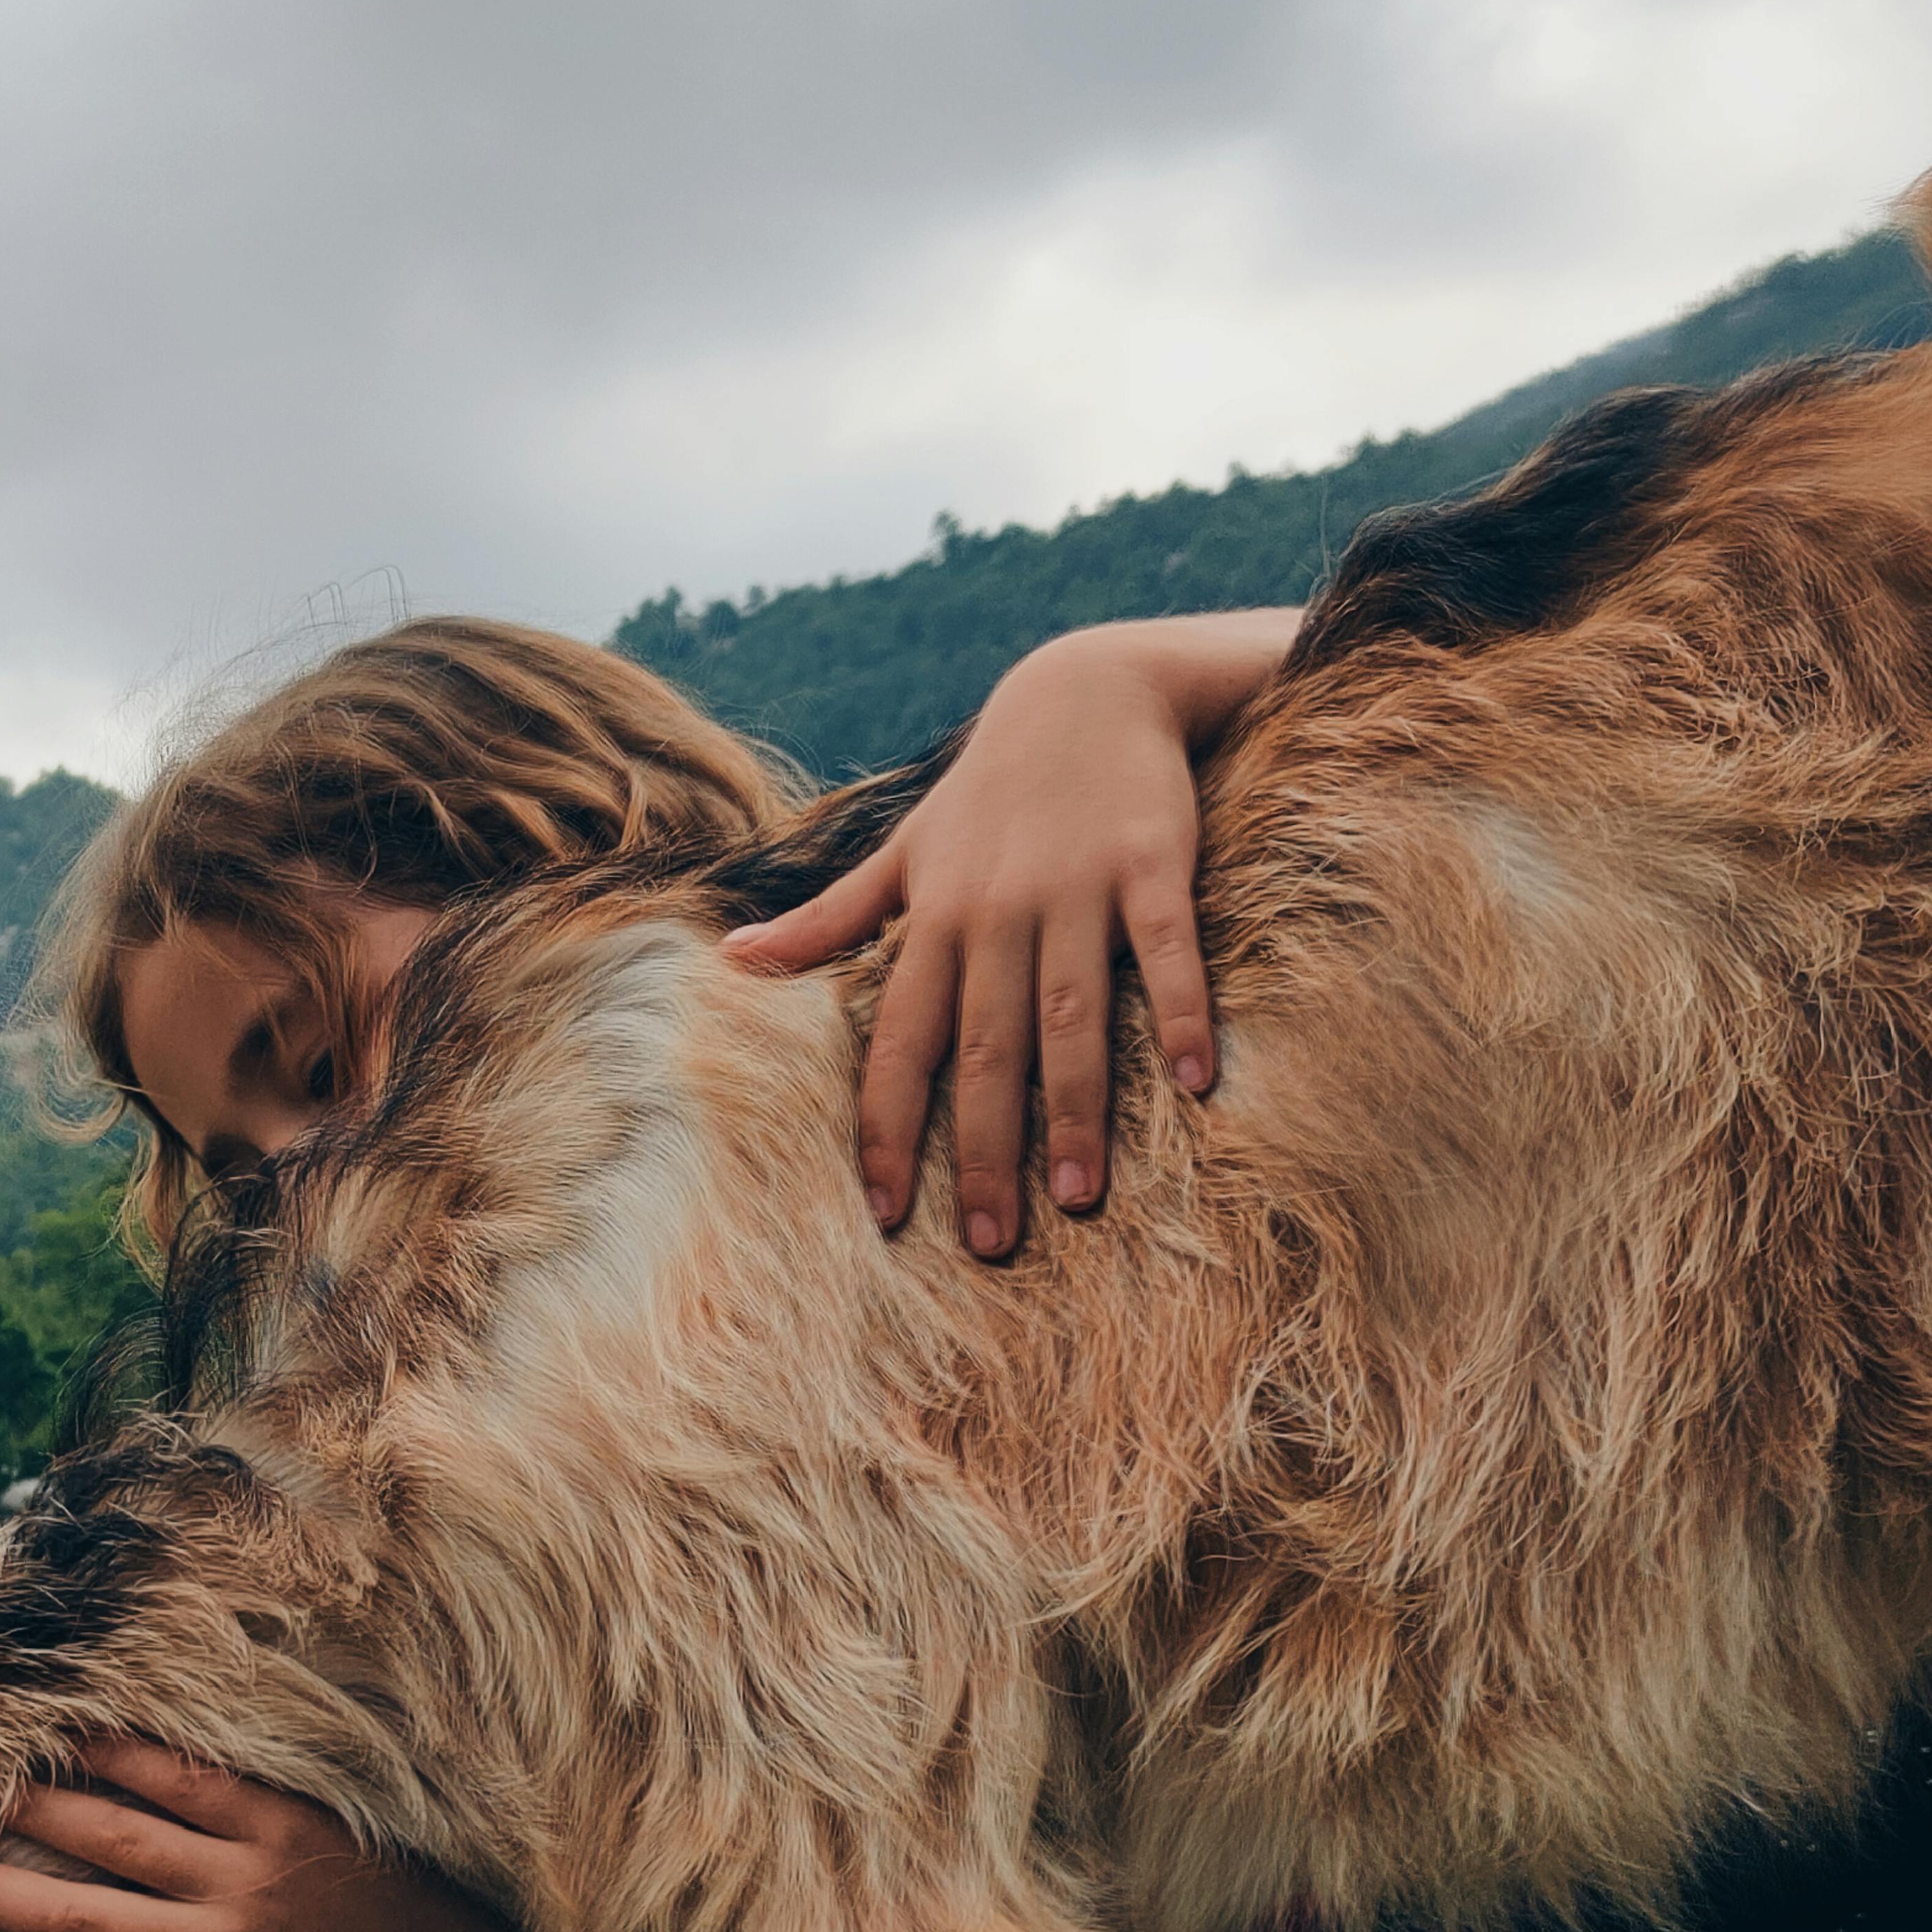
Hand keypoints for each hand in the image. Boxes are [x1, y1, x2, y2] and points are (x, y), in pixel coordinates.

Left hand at [720, 607, 1291, 1253]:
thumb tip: (733, 960)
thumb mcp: (904, 848)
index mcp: (935, 920)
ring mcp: (1075, 889)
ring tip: (1080, 1196)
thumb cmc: (989, 788)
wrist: (1087, 687)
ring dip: (1076, 1108)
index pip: (899, 1041)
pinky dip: (1183, 1011)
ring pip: (1069, 1015)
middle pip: (984, 1049)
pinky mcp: (1150, 864)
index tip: (884, 1214)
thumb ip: (830, 917)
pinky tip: (1198, 1082)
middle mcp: (996, 913)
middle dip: (982, 1150)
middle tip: (989, 1243)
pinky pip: (1166, 951)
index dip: (888, 1128)